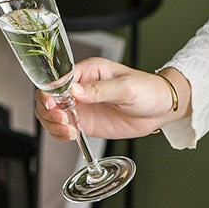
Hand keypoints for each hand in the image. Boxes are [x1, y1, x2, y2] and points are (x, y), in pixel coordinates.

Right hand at [34, 58, 189, 140]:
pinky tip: (70, 136)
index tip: (53, 104)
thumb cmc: (147, 90)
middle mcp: (80, 89)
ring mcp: (81, 107)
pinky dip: (61, 134)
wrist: (160, 110)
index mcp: (88, 72)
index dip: (50, 92)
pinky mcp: (85, 124)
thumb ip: (99, 90)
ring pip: (52, 115)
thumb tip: (75, 90)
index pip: (58, 79)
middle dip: (49, 111)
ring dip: (53, 124)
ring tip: (67, 131)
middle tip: (61, 120)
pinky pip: (64, 129)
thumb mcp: (126, 87)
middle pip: (49, 98)